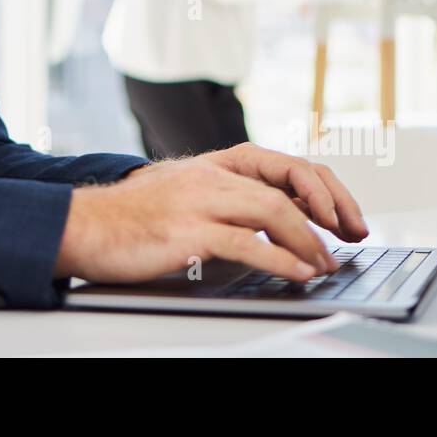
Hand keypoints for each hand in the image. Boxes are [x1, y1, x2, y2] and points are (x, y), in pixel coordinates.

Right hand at [55, 144, 367, 284]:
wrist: (83, 225)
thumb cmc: (132, 216)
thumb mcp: (184, 193)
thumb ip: (225, 198)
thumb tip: (276, 224)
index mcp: (215, 163)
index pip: (285, 163)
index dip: (324, 186)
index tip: (346, 216)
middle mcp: (211, 174)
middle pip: (289, 181)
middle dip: (332, 208)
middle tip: (353, 236)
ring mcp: (200, 200)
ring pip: (274, 208)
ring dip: (311, 240)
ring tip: (328, 263)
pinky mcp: (188, 232)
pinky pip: (247, 242)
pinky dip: (282, 259)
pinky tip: (299, 273)